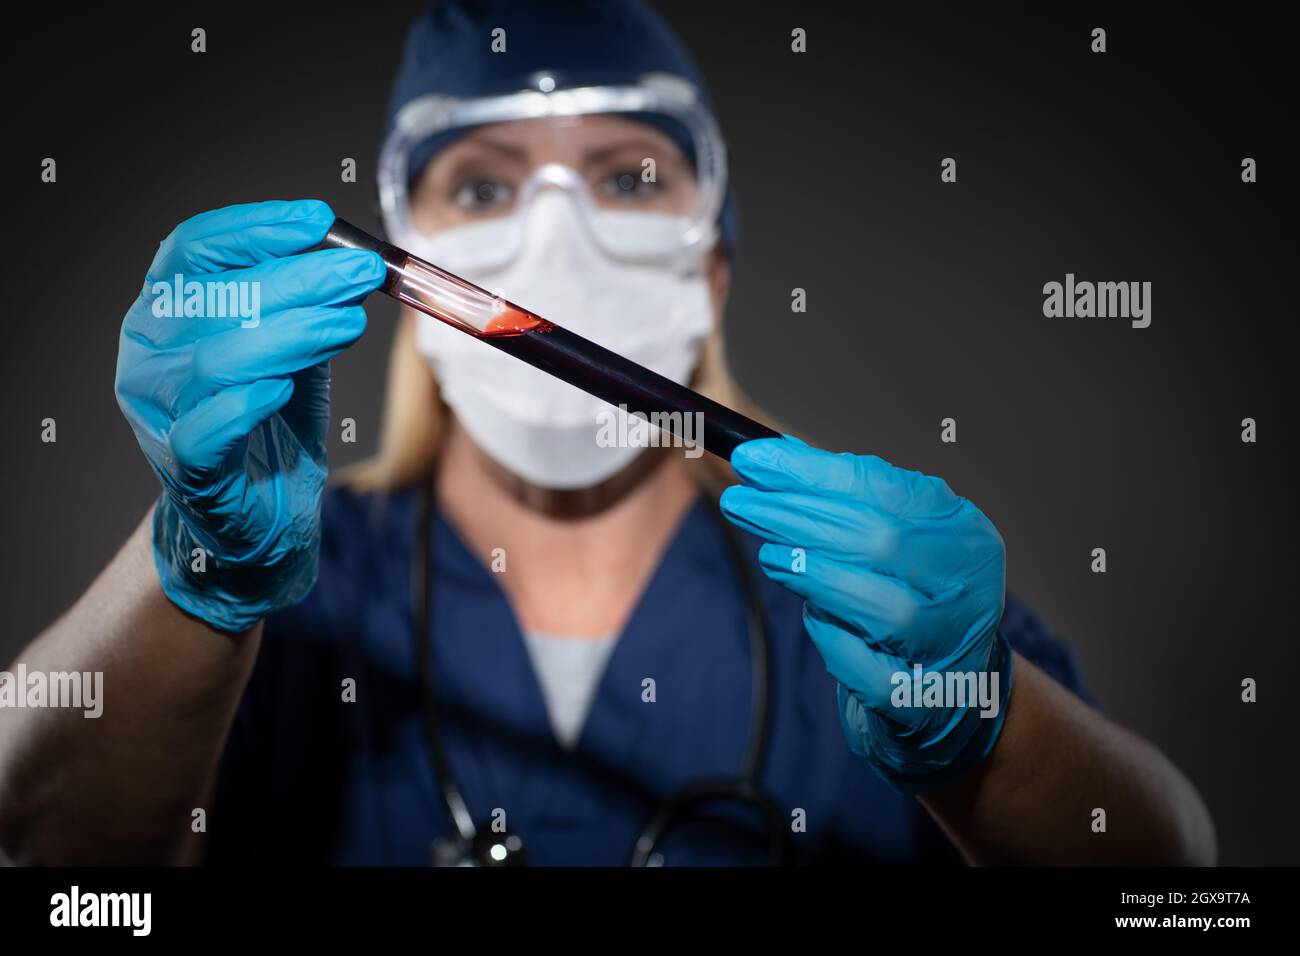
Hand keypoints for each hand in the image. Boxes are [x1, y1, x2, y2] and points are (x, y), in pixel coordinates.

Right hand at [114, 200, 385, 632]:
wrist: (256, 514)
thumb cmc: (270, 422)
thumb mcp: (294, 349)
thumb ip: (309, 306)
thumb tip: (353, 260)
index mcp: (168, 308)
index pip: (196, 248)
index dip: (256, 227)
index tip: (319, 220)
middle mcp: (149, 351)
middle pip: (216, 297)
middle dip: (299, 280)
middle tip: (361, 274)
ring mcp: (159, 409)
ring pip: (218, 358)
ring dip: (291, 335)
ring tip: (349, 325)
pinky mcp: (184, 466)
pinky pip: (205, 429)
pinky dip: (243, 405)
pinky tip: (282, 390)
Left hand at [721, 437, 1013, 793]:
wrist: (956, 686)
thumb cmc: (909, 595)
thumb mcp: (896, 539)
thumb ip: (848, 503)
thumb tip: (775, 459)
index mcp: (962, 533)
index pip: (884, 487)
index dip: (813, 471)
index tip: (754, 459)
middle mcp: (966, 587)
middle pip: (880, 541)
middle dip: (799, 516)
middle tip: (740, 502)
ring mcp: (949, 647)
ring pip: (885, 610)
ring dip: (817, 576)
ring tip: (771, 555)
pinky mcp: (922, 702)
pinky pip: (873, 674)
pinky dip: (837, 644)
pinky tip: (811, 616)